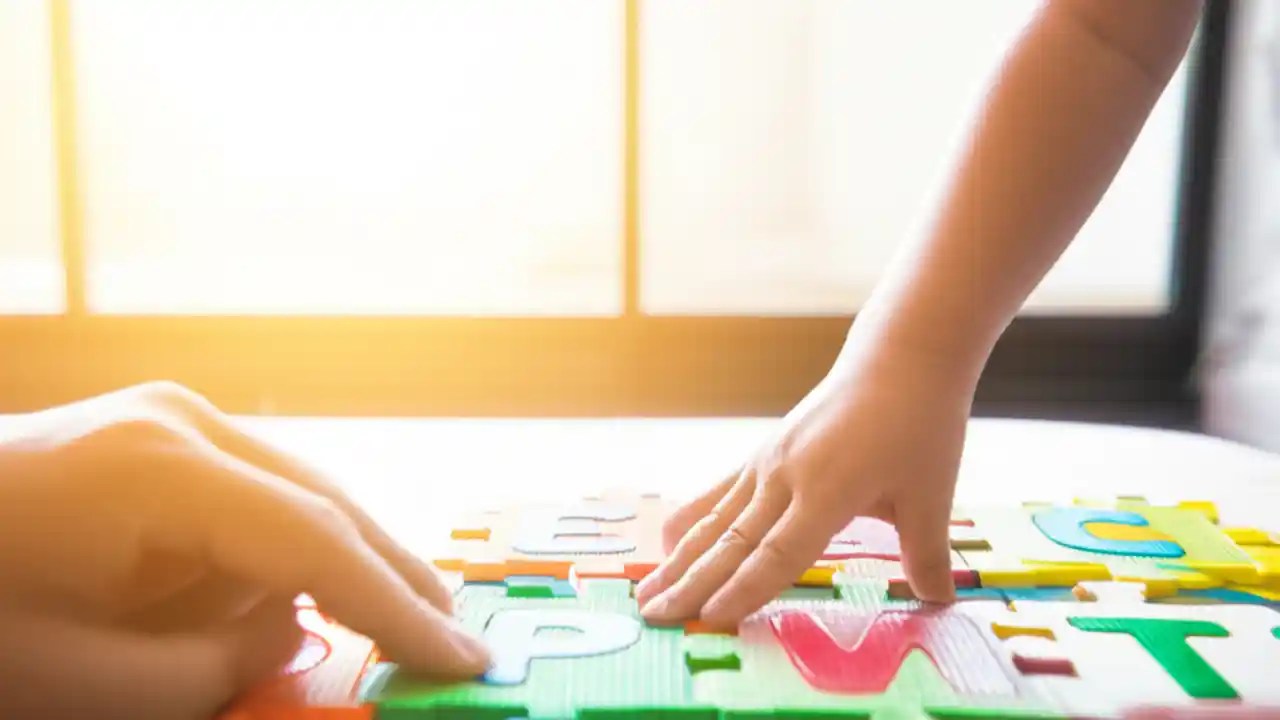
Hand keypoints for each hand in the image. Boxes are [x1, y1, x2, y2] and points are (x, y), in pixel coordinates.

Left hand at [0, 382, 486, 719]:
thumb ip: (210, 665)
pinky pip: (255, 498)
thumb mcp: (74, 682)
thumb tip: (291, 626)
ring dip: (343, 566)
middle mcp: (182, 422)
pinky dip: (288, 553)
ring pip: (299, 497)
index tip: (462, 662)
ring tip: (401, 625)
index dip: (395, 609)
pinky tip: (307, 597)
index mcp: (155, 468)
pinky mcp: (160, 436)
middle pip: (325, 503)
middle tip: (456, 642)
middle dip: (392, 578)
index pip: (310, 542)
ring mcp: (172, 419)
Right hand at [635, 341, 973, 627]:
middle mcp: (785, 478)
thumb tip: (940, 604)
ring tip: (646, 593)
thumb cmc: (921, 424)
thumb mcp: (932, 495)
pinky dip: (691, 521)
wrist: (899, 358)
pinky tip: (667, 541)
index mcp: (827, 492)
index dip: (742, 591)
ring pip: (714, 520)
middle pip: (730, 542)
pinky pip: (719, 494)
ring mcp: (768, 463)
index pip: (776, 555)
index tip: (708, 621)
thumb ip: (928, 555)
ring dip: (679, 560)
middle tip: (654, 619)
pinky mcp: (764, 454)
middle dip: (691, 585)